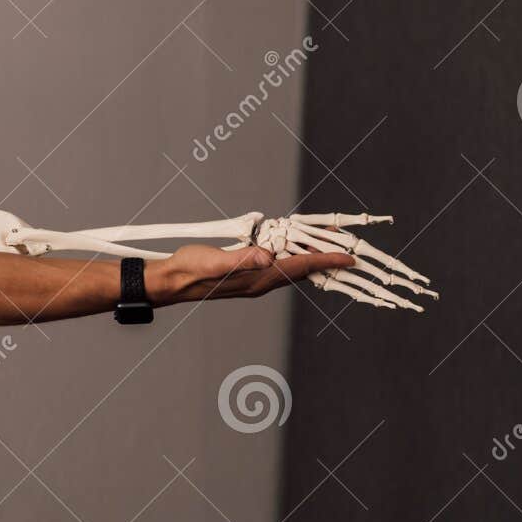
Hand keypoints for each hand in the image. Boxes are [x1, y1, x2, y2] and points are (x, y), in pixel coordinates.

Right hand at [150, 244, 354, 305]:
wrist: (171, 281)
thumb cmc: (190, 269)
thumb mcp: (215, 261)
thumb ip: (242, 259)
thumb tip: (268, 257)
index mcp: (258, 278)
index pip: (299, 267)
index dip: (325, 260)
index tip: (349, 257)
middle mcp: (260, 282)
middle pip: (301, 268)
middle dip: (324, 255)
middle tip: (342, 241)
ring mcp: (254, 280)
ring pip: (291, 268)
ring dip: (309, 254)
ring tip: (323, 240)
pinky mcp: (247, 275)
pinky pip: (278, 266)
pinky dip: (291, 255)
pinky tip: (291, 247)